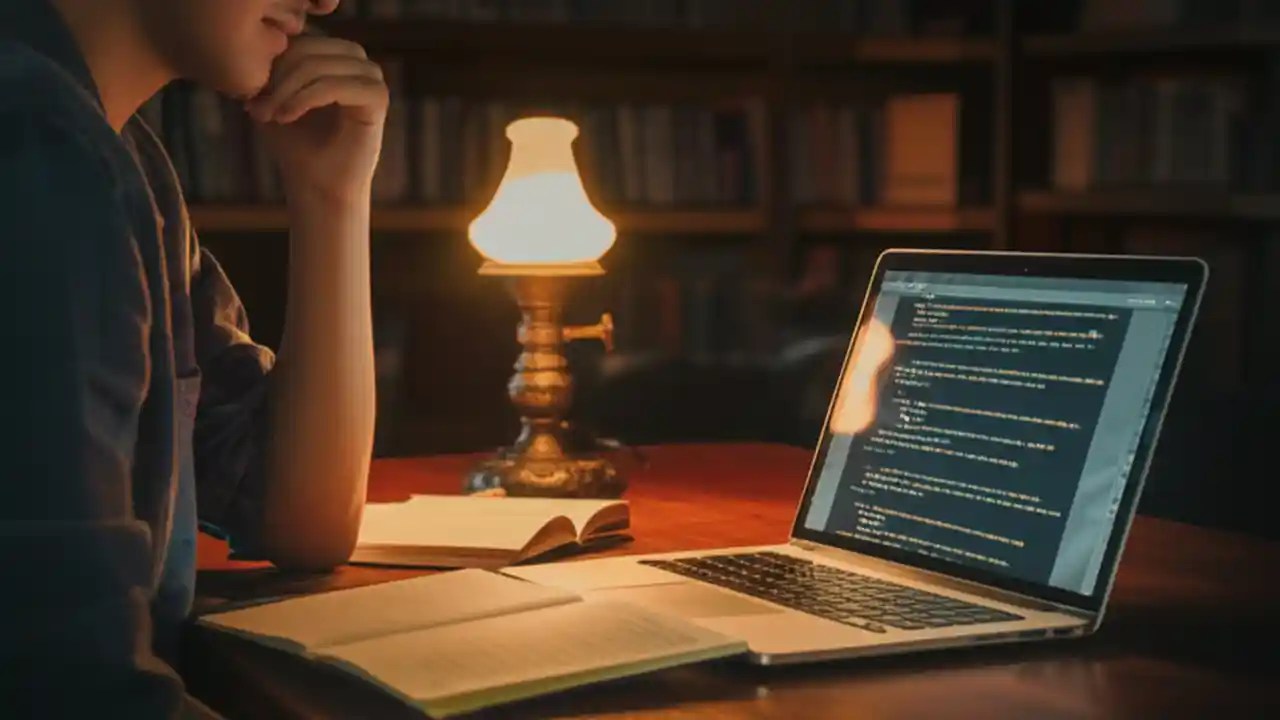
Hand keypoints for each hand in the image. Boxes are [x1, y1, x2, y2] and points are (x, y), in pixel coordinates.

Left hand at [245, 35, 388, 202]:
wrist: (320, 190)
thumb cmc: (297, 148)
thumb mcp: (274, 100)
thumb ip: (269, 71)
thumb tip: (256, 51)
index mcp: (337, 58)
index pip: (299, 40)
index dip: (271, 64)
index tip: (250, 98)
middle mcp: (359, 63)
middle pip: (309, 48)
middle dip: (277, 77)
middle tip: (258, 107)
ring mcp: (372, 78)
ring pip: (319, 66)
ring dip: (288, 90)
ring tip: (270, 115)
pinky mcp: (378, 98)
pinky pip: (334, 85)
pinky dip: (305, 99)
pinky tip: (287, 117)